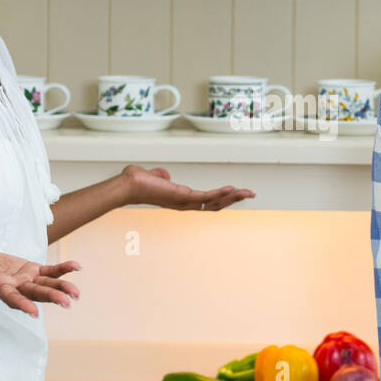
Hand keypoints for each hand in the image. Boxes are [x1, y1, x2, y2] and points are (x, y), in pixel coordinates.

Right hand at [0, 228, 79, 318]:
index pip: (10, 297)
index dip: (21, 304)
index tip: (34, 313)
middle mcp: (14, 286)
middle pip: (34, 294)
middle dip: (50, 297)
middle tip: (66, 303)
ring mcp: (25, 280)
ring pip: (46, 285)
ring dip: (61, 288)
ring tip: (77, 294)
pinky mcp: (32, 271)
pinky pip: (50, 271)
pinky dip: (63, 270)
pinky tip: (77, 267)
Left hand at [121, 164, 255, 209]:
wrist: (129, 184)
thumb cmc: (138, 182)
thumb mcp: (154, 177)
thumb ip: (161, 176)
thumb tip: (164, 175)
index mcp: (182, 200)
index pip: (207, 202)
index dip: (222, 199)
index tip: (236, 193)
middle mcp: (185, 204)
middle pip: (215, 205)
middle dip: (233, 200)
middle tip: (250, 194)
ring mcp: (185, 202)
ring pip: (213, 203)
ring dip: (231, 198)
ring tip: (247, 192)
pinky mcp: (182, 197)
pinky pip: (205, 198)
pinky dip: (219, 194)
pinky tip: (231, 190)